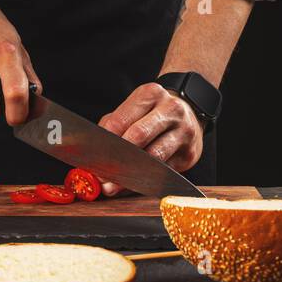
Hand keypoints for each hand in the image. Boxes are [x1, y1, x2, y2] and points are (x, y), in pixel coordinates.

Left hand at [97, 81, 203, 195]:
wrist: (190, 112)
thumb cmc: (152, 113)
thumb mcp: (133, 109)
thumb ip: (112, 125)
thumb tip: (92, 153)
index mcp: (151, 94)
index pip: (122, 119)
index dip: (104, 141)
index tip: (92, 158)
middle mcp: (171, 109)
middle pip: (139, 136)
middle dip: (117, 158)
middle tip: (101, 175)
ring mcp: (184, 131)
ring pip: (154, 157)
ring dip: (129, 175)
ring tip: (113, 186)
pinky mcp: (189, 153)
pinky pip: (164, 172)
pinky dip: (145, 181)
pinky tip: (132, 185)